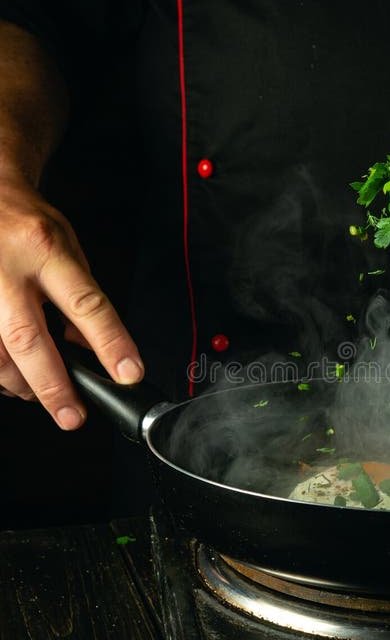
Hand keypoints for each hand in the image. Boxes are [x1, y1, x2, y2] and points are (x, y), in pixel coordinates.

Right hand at [0, 175, 143, 427]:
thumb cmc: (27, 223)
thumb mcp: (66, 249)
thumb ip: (79, 298)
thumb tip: (93, 349)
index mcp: (45, 250)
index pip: (85, 303)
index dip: (109, 342)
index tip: (127, 373)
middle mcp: (6, 268)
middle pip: (28, 337)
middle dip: (52, 385)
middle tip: (72, 416)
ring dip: (21, 384)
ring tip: (41, 394)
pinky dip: (0, 372)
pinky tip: (13, 377)